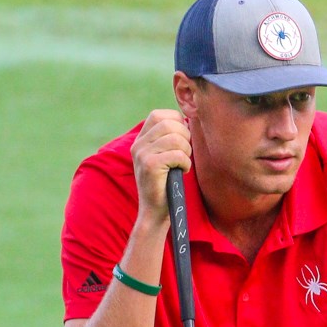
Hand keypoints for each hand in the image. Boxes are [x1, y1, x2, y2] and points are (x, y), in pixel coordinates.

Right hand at [131, 108, 190, 224]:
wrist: (155, 212)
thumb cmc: (167, 184)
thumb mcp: (164, 156)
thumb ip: (170, 138)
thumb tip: (188, 121)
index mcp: (141, 140)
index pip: (159, 115)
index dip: (176, 122)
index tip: (183, 139)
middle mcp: (138, 145)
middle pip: (169, 123)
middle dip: (185, 137)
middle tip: (185, 154)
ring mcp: (142, 154)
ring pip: (176, 138)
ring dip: (186, 151)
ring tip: (183, 164)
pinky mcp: (150, 165)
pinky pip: (178, 154)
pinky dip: (186, 163)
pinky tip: (182, 172)